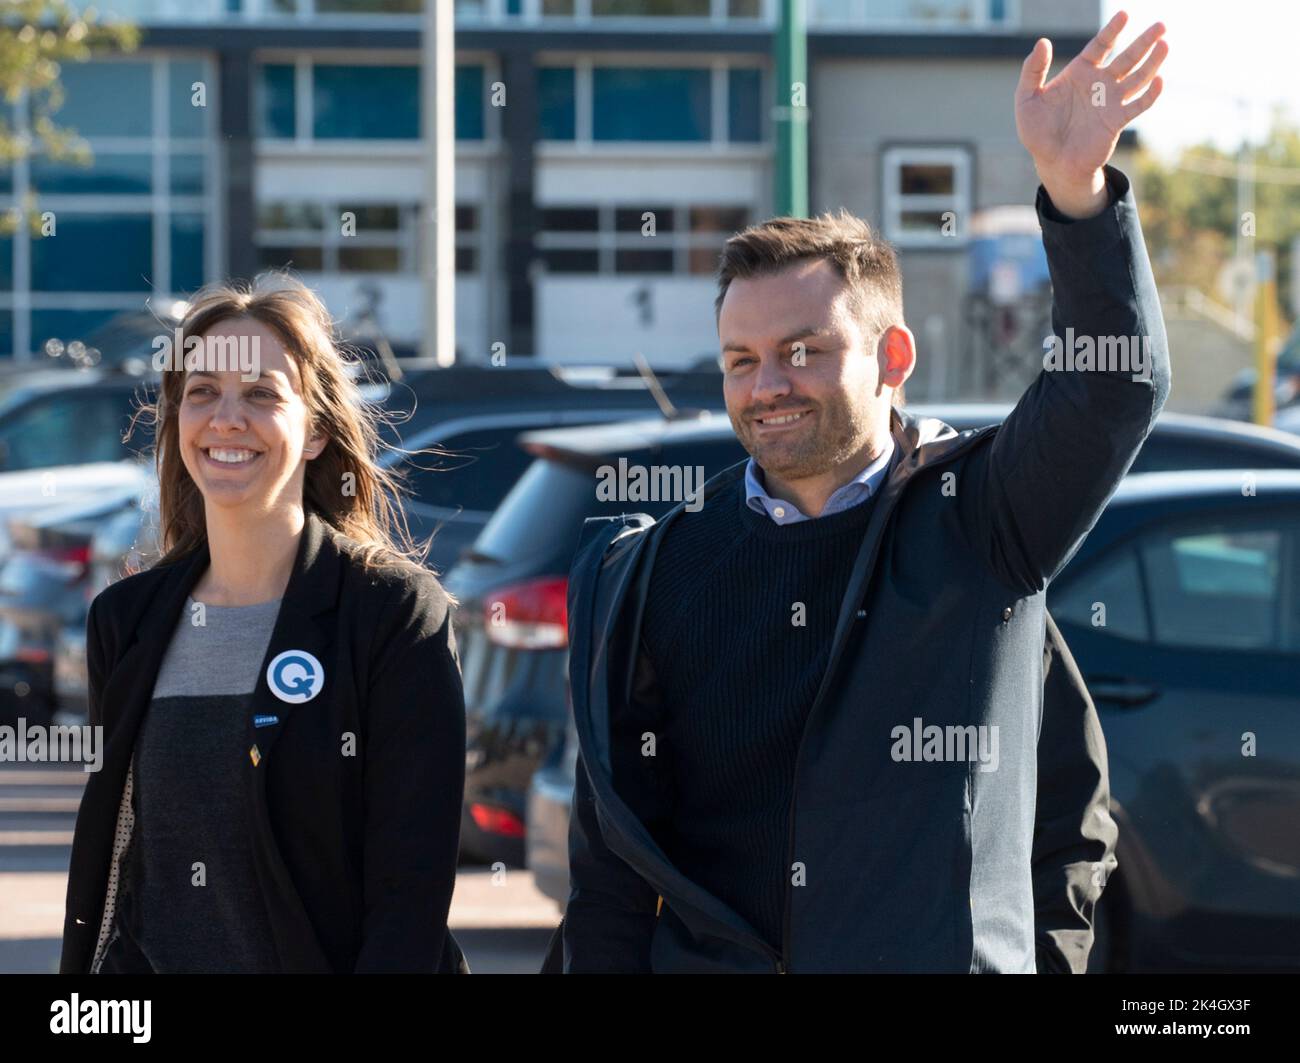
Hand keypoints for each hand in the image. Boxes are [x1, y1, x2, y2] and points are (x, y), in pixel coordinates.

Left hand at [1015, 10, 1167, 217]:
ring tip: (1165, 45)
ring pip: (1137, 77)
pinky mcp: (1117, 121)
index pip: (1100, 46)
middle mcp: (1100, 83)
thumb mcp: (1027, 99)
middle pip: (1126, 58)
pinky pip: (1137, 105)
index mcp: (1080, 73)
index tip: (1125, 14)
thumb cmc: (1037, 131)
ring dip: (1152, 62)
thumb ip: (1032, 71)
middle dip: (1144, 42)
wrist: (1051, 162)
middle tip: (1161, 25)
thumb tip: (1043, 42)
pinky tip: (1159, 81)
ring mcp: (1111, 101)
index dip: (1113, 30)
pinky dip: (1150, 94)